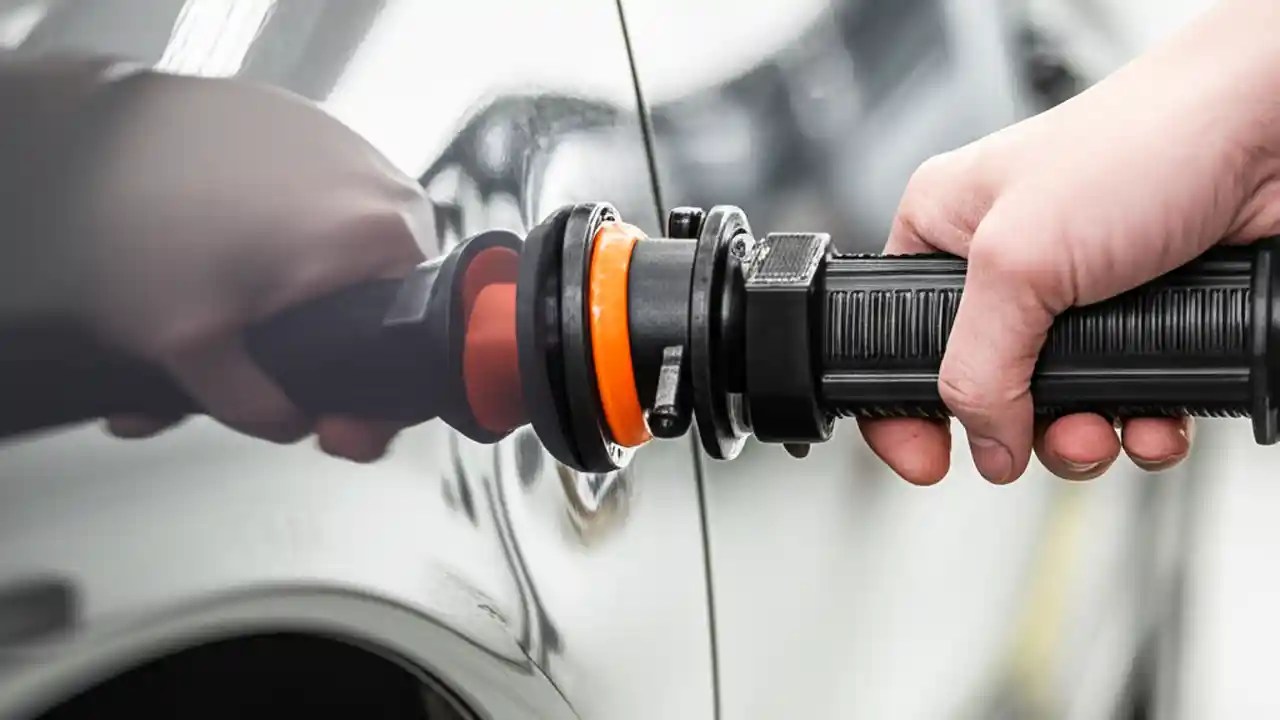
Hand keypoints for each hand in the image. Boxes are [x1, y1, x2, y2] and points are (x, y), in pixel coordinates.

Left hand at [71, 71, 432, 460]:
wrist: (91, 123)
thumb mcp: (194, 346)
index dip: (369, 407)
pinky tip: (228, 248)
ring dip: (298, 291)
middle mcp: (389, 188)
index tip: (331, 427)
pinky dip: (283, 238)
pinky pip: (322, 208)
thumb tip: (288, 419)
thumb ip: (259, 409)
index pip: (416, 353)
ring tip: (230, 296)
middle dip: (321, 348)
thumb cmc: (141, 211)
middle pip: (379, 306)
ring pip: (348, 257)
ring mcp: (354, 151)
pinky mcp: (317, 131)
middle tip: (256, 359)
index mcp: (385, 239)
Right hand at [859, 0, 1279, 483]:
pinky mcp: (1141, 320)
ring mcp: (1076, 297)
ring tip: (1106, 428)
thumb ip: (978, 365)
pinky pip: (1125, 402)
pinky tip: (1157, 418)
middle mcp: (1007, 266)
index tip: (927, 459)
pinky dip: (1143, 426)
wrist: (1267, 131)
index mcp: (945, 232)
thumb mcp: (1019, 261)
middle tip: (1044, 435)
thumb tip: (982, 441)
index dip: (904, 405)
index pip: (892, 336)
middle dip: (1016, 431)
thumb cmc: (1141, 145)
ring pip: (1054, 408)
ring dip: (1084, 437)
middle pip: (981, 388)